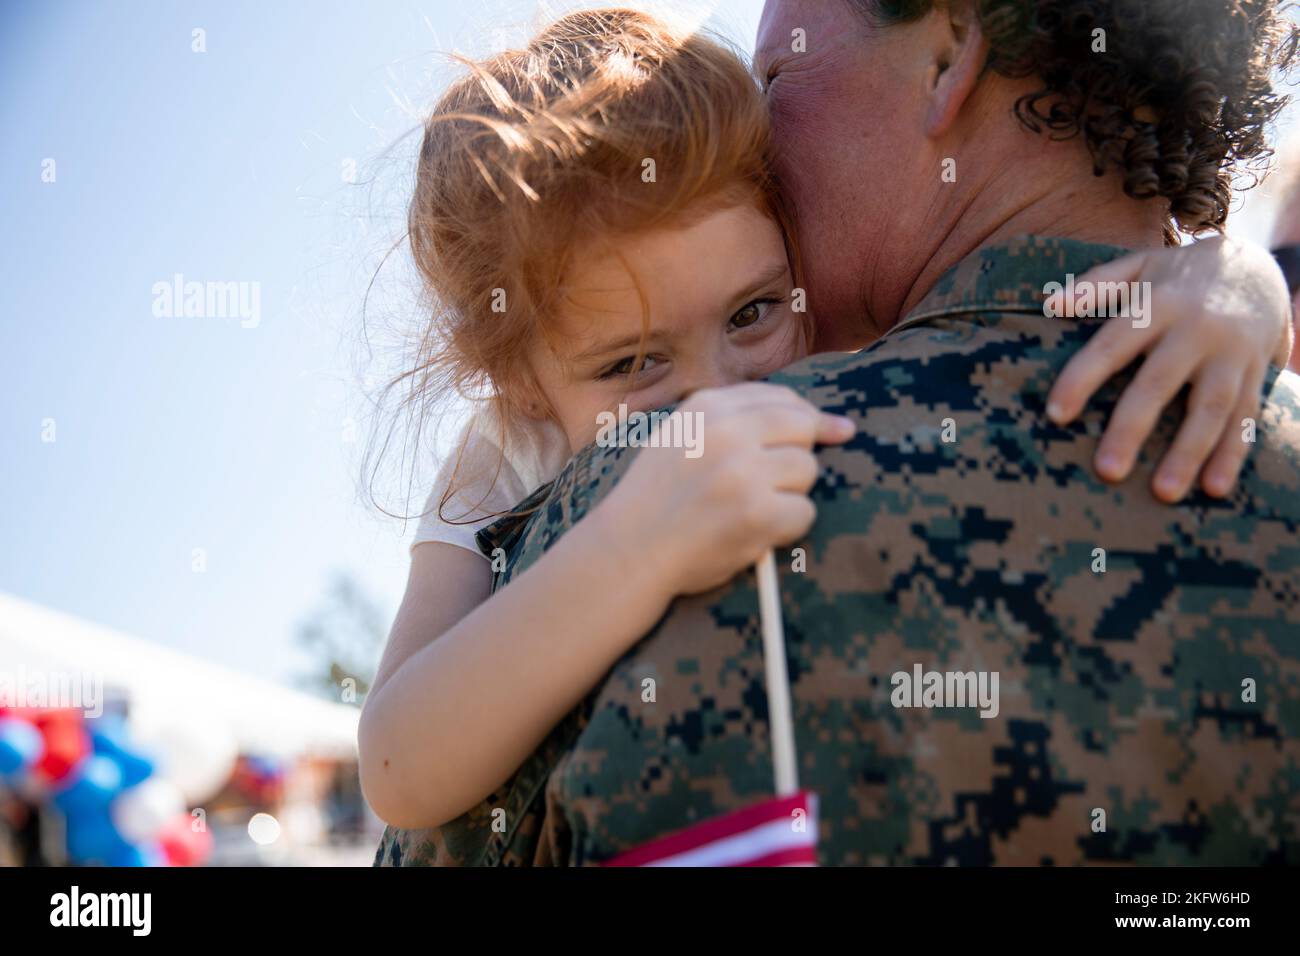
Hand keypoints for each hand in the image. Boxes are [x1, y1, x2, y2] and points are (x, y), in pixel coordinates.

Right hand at [589, 383, 854, 601]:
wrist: (627, 551)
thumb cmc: (660, 497)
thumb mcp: (683, 435)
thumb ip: (743, 419)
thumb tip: (839, 425)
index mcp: (707, 406)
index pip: (783, 399)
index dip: (806, 420)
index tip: (826, 434)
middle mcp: (727, 433)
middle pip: (804, 429)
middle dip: (796, 456)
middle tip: (769, 483)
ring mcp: (742, 473)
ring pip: (807, 471)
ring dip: (789, 493)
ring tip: (750, 508)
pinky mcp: (756, 514)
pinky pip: (804, 512)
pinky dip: (786, 528)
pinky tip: (753, 533)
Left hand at [1045, 236, 1291, 501]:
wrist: (1259, 266)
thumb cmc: (1179, 276)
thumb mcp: (1140, 265)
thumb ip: (1096, 284)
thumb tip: (1050, 303)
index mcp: (1159, 304)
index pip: (1112, 344)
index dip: (1083, 378)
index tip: (1055, 415)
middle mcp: (1196, 330)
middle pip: (1160, 383)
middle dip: (1133, 428)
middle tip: (1107, 471)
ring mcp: (1230, 354)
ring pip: (1211, 407)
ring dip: (1188, 452)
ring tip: (1163, 494)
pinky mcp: (1256, 374)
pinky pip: (1246, 417)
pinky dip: (1232, 454)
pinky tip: (1215, 489)